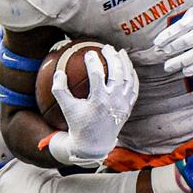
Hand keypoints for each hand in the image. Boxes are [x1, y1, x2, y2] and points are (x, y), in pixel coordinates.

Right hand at [47, 47, 137, 167]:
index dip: (94, 62)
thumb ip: (60, 90)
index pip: (98, 75)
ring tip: (119, 52)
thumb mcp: (66, 108)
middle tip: (106, 47)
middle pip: (117, 74)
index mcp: (98, 101)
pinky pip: (134, 88)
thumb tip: (58, 72)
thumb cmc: (78, 124)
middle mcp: (114, 102)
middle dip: (112, 57)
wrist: (94, 145)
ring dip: (125, 64)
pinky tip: (127, 67)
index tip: (89, 53)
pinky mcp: (128, 107)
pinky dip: (132, 76)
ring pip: (128, 79)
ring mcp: (123, 104)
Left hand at [149, 0, 192, 75]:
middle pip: (187, 41)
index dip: (167, 36)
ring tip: (168, 67)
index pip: (181, 27)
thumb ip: (186, 20)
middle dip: (171, 50)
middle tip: (160, 56)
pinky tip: (185, 71)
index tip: (157, 43)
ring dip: (180, 62)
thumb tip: (167, 36)